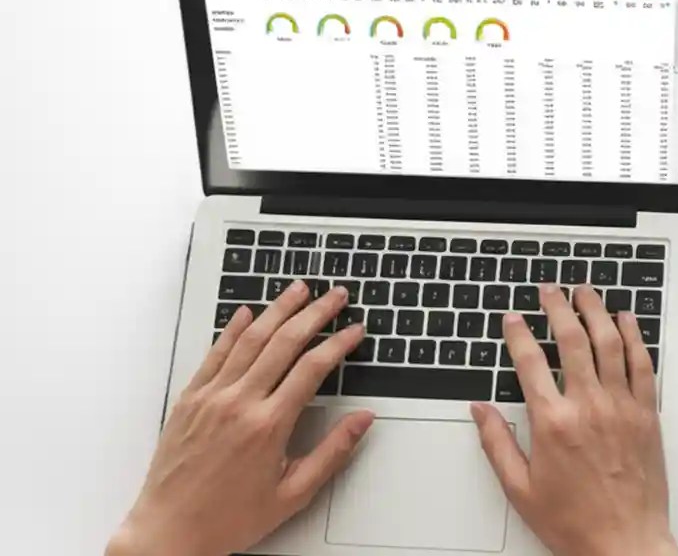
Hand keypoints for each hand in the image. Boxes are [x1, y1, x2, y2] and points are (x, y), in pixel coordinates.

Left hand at [107, 282, 372, 555]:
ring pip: (250, 338)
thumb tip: (363, 421)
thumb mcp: (293, 494)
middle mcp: (238, 403)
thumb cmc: (226, 520)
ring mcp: (210, 397)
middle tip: (335, 296)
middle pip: (285, 342)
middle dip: (316, 313)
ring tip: (298, 290)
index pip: (312, 368)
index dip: (338, 343)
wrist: (168, 532)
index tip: (354, 331)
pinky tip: (246, 313)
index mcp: (268, 426)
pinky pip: (214, 353)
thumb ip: (332, 453)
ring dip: (278, 309)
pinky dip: (232, 329)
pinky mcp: (189, 399)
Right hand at [472, 284, 676, 555]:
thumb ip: (496, 443)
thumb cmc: (576, 523)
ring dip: (596, 310)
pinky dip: (634, 337)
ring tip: (586, 291)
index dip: (518, 333)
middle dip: (558, 307)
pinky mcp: (647, 415)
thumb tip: (480, 411)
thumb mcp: (520, 489)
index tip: (513, 318)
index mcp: (552, 423)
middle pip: (572, 339)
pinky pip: (642, 364)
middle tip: (549, 290)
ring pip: (610, 342)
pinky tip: (626, 321)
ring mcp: (621, 408)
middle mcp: (588, 407)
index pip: (529, 362)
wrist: (625, 544)